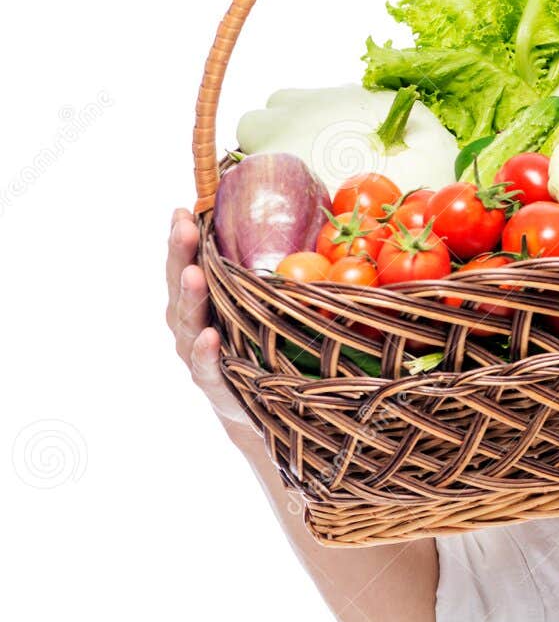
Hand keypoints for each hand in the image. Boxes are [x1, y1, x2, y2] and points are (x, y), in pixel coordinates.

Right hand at [165, 207, 252, 429]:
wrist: (258, 412)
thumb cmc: (262, 348)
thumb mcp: (263, 310)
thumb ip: (270, 276)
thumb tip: (315, 225)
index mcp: (202, 302)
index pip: (188, 264)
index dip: (182, 239)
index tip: (183, 210)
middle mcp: (192, 324)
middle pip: (181, 286)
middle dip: (181, 256)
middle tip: (183, 230)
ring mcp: (198, 355)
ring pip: (187, 323)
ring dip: (191, 298)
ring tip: (195, 275)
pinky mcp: (214, 385)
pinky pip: (206, 367)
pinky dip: (206, 352)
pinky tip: (210, 336)